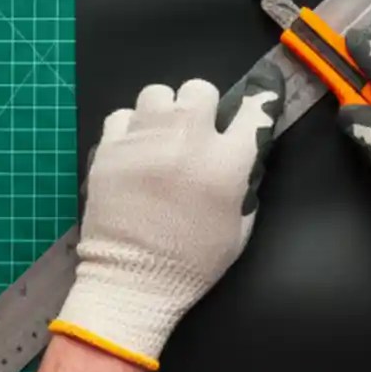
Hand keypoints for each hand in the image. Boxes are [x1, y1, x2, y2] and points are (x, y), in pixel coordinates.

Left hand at [50, 65, 283, 369]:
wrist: (131, 282)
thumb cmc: (191, 263)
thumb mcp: (239, 228)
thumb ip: (245, 184)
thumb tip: (244, 153)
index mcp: (225, 165)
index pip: (255, 110)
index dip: (261, 101)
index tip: (258, 102)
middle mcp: (186, 142)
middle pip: (200, 89)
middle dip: (202, 107)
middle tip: (196, 131)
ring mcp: (144, 141)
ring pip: (158, 93)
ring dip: (164, 112)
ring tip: (161, 137)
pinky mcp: (110, 148)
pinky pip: (123, 114)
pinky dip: (131, 128)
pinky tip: (134, 150)